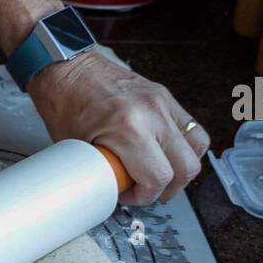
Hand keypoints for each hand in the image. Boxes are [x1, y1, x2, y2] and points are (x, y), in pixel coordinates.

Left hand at [27, 50, 209, 205]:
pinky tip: (163, 152)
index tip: (130, 195)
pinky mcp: (165, 95)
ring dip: (182, 167)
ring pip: (197, 146)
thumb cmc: (65, 102)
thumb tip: (113, 191)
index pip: (158, 177)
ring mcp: (162, 101)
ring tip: (159, 173)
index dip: (145, 196)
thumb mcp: (77, 147)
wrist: (67, 67)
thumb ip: (103, 171)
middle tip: (147, 190)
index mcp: (128, 128)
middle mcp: (152, 113)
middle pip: (186, 166)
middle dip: (168, 188)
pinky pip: (191, 127)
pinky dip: (184, 145)